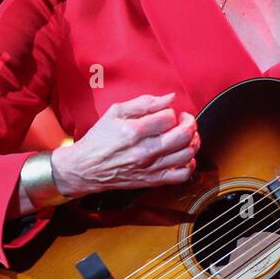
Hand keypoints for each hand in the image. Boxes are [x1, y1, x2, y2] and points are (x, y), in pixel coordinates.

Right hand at [51, 92, 199, 197]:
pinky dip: (189, 164)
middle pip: (183, 135)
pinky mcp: (153, 180)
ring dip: (193, 141)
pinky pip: (182, 176)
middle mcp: (145, 151)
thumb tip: (170, 98)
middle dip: (190, 123)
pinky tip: (182, 155)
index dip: (172, 112)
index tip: (167, 112)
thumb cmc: (100, 138)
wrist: (86, 168)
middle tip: (184, 119)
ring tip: (186, 135)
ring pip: (187, 154)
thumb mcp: (116, 112)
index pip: (168, 118)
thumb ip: (144, 103)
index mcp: (134, 131)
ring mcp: (150, 168)